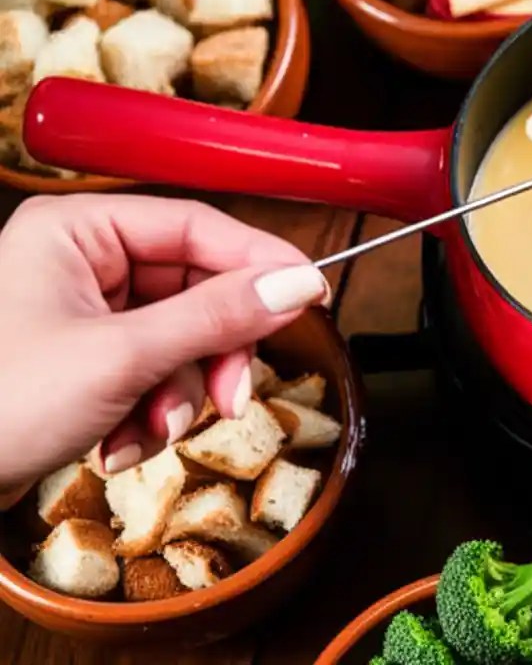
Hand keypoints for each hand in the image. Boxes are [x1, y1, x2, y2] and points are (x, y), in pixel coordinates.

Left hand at [0, 194, 329, 492]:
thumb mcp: (123, 358)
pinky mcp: (89, 360)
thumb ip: (218, 318)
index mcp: (78, 229)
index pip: (200, 227)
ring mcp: (85, 313)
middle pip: (199, 290)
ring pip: (184, 340)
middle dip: (214, 356)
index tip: (313, 295)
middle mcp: (83, 261)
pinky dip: (153, 415)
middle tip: (231, 399)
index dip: (261, 264)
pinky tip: (123, 445)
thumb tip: (297, 286)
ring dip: (181, 397)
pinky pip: (158, 372)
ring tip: (150, 433)